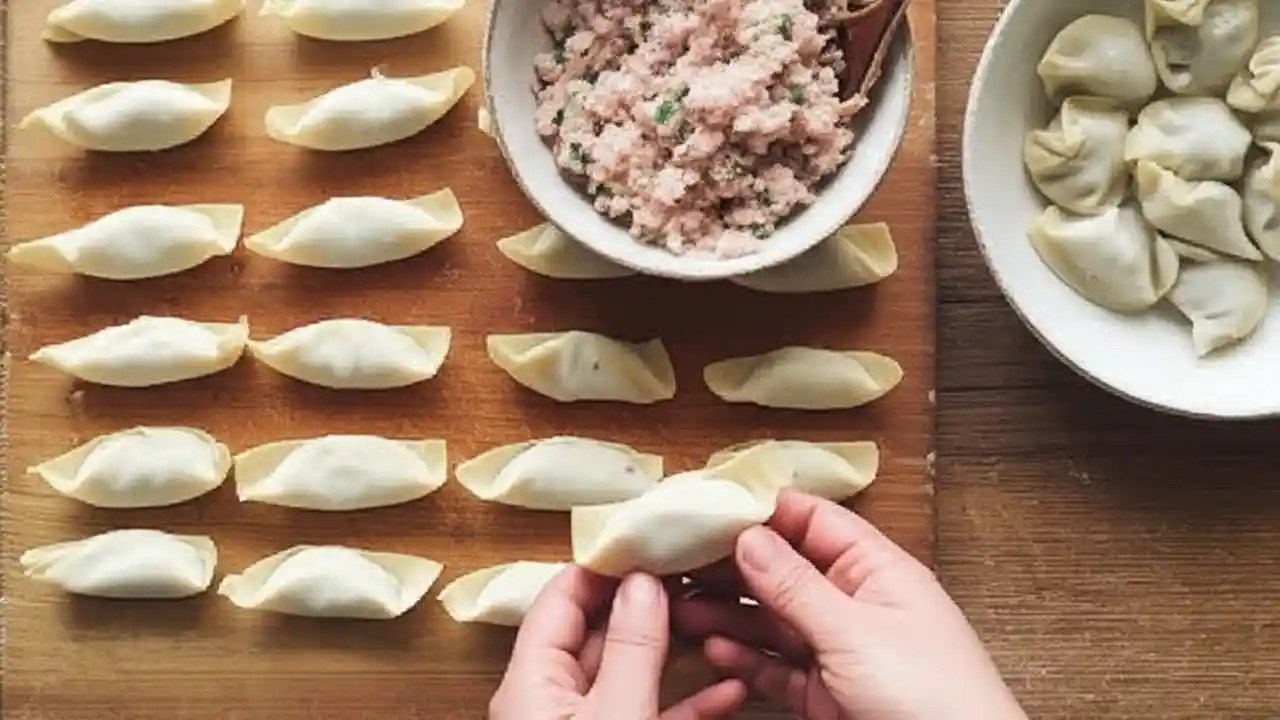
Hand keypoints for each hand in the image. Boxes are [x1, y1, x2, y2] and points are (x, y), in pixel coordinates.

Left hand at [490, 567, 746, 719]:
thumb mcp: (617, 716)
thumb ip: (631, 649)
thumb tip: (641, 581)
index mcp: (530, 684)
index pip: (562, 598)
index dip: (605, 565)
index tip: (652, 538)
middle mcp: (553, 702)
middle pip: (600, 632)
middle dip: (650, 602)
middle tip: (697, 568)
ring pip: (632, 674)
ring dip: (678, 649)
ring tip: (719, 614)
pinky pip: (654, 714)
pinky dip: (689, 701)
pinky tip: (730, 687)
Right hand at [675, 489, 1026, 719]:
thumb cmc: (935, 698)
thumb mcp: (856, 632)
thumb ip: (797, 585)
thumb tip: (749, 536)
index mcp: (876, 570)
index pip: (811, 521)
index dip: (761, 510)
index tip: (707, 508)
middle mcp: (855, 603)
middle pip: (783, 570)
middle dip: (731, 566)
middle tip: (676, 562)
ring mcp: (840, 649)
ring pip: (773, 620)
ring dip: (728, 613)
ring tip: (680, 608)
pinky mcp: (827, 692)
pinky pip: (777, 666)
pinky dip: (745, 658)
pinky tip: (715, 650)